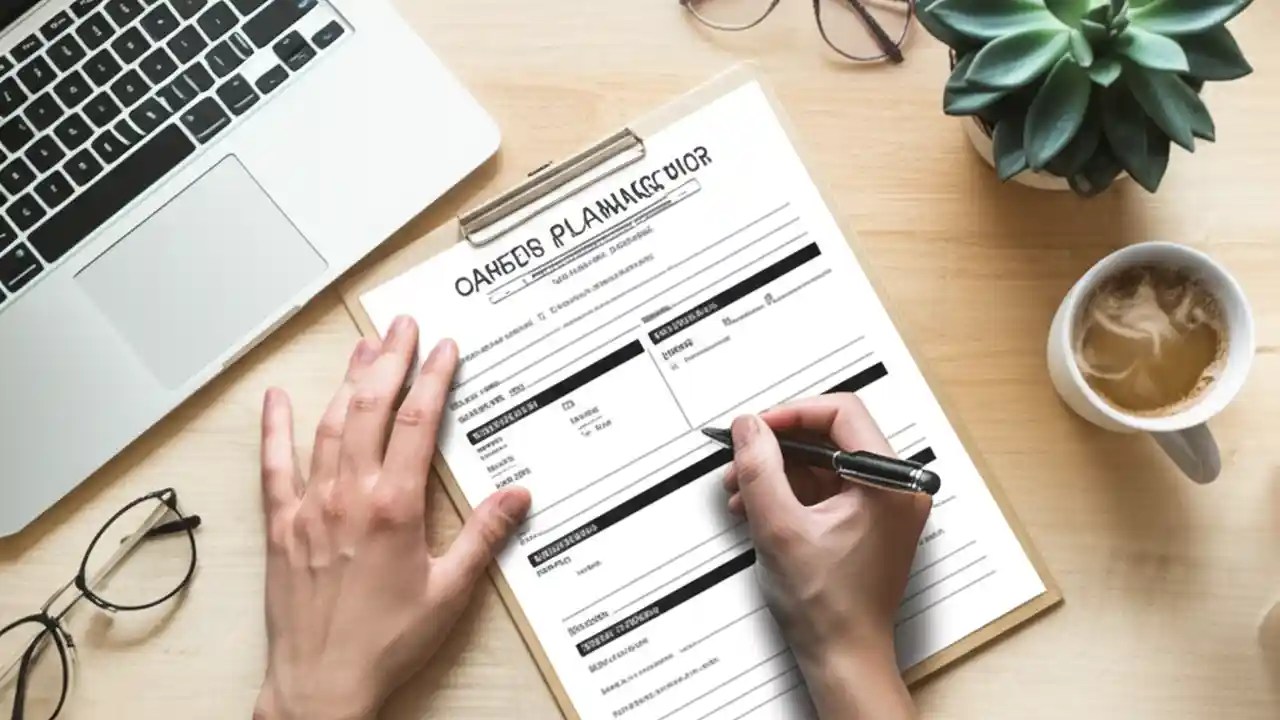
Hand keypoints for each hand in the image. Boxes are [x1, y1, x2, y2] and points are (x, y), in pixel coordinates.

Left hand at [254, 317, 531, 719]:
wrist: (322, 684)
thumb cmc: (385, 643)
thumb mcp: (450, 592)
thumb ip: (484, 537)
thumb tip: (517, 496)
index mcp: (394, 508)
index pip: (417, 423)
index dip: (432, 378)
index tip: (443, 349)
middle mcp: (349, 497)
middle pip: (372, 408)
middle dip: (390, 360)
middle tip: (402, 327)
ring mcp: (310, 507)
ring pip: (329, 426)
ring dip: (348, 382)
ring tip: (363, 349)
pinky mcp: (282, 525)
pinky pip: (274, 465)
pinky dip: (275, 428)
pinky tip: (277, 399)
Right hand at [723, 395, 929, 719]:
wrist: (842, 656)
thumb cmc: (828, 608)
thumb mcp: (779, 527)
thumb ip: (759, 469)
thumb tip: (749, 428)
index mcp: (889, 482)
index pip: (841, 413)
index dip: (791, 414)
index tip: (758, 428)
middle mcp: (895, 488)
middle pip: (830, 436)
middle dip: (778, 448)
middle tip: (743, 459)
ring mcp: (883, 505)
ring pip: (823, 462)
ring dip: (778, 472)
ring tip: (743, 491)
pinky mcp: (867, 521)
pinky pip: (825, 488)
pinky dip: (790, 492)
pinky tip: (759, 506)